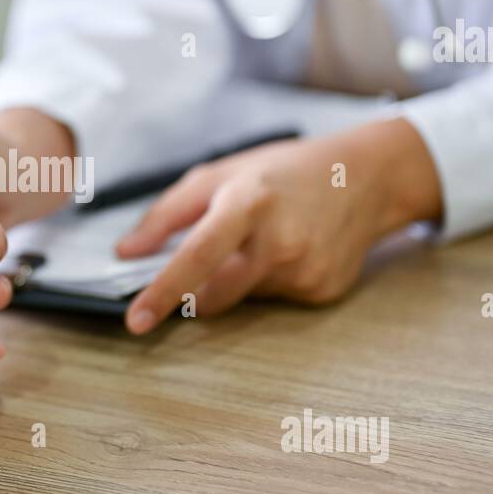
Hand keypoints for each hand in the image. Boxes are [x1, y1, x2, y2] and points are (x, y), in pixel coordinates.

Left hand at [117, 118, 441, 333]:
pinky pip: (273, 301)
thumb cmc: (284, 172)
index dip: (162, 292)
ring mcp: (305, 271)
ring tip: (267, 237)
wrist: (366, 177)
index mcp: (248, 203)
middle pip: (214, 295)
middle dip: (197, 290)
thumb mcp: (221, 174)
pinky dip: (268, 282)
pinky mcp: (321, 292)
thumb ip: (166, 213)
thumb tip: (126, 252)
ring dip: (238, 278)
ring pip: (242, 298)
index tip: (136, 321)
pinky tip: (293, 250)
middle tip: (212, 258)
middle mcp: (279, 242)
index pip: (195, 257)